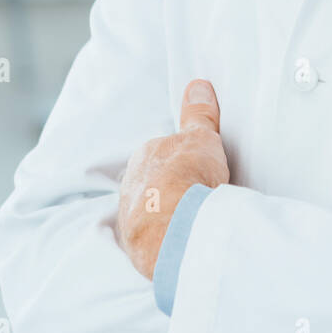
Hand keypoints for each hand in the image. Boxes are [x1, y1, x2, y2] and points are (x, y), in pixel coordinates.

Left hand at [117, 79, 228, 279]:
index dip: (181, 163)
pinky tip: (181, 243)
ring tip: (191, 225)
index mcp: (144, 156)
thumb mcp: (202, 137)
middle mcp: (130, 185)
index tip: (197, 173)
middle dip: (168, 192)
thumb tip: (198, 85)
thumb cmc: (188, 175)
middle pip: (151, 185)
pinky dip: (164, 241)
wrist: (175, 224)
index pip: (161, 155)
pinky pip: (150, 240)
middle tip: (196, 199)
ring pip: (147, 213)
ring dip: (165, 218)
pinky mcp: (135, 247)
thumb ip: (199, 114)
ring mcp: (129, 216)